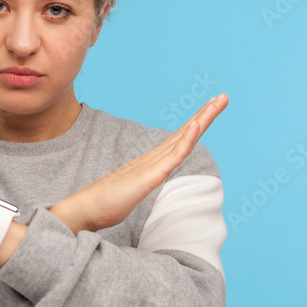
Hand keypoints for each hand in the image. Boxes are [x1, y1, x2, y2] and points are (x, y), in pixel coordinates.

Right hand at [53, 93, 227, 232]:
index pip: (177, 141)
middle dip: (204, 114)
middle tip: (222, 97)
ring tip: (218, 101)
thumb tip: (139, 187)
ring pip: (183, 138)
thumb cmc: (102, 205)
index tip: (208, 111)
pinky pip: (173, 156)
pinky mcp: (149, 176)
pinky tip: (197, 125)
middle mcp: (151, 158)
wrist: (83, 210)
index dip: (194, 125)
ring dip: (202, 119)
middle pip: (184, 133)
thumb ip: (136, 186)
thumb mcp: (128, 194)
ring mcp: (151, 165)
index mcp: (149, 163)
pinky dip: (187, 139)